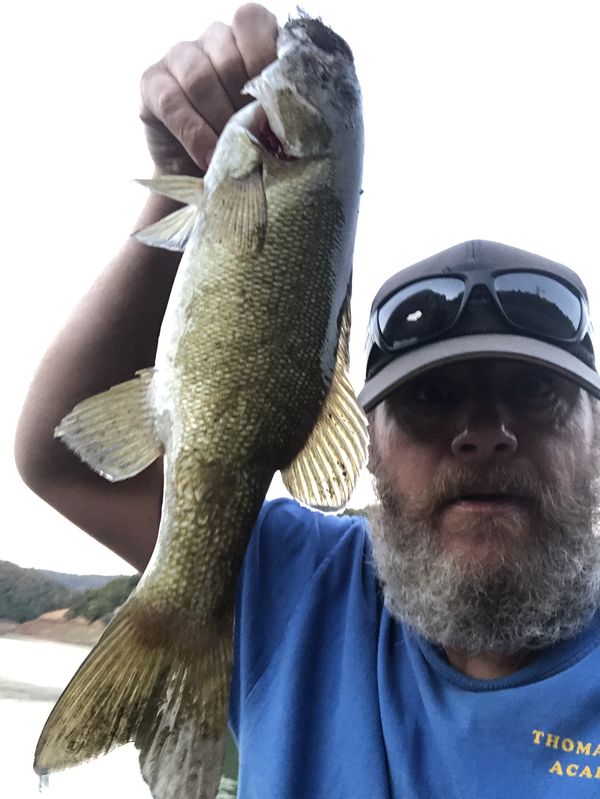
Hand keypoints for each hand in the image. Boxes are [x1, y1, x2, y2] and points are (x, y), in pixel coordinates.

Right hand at [140, 3, 277, 175]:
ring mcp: (179, 57)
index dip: (263, 56)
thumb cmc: (246, 146)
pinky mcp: (152, 83)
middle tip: (253, 140)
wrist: (207, 176)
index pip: (251, 22)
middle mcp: (212, 40)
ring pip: (199, 77)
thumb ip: (276, 111)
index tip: (273, 101)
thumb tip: (279, 120)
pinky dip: (194, 134)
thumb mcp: (269, 126)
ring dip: (218, 121)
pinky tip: (207, 157)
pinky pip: (172, 102)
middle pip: (227, 58)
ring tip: (230, 153)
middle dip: (241, 106)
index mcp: (246, 40)